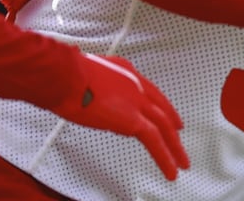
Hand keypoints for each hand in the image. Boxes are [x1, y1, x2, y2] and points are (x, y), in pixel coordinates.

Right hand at [49, 53, 188, 179]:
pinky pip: (155, 142)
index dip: (162, 106)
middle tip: (180, 136)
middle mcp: (135, 85)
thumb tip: (84, 94)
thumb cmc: (61, 76)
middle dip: (172, 125)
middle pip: (161, 109)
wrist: (63, 77)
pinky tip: (170, 171)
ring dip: (174, 148)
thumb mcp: (81, 76)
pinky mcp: (131, 120)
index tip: (170, 117)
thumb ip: (89, 86)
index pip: (150, 92)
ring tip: (182, 164)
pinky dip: (164, 158)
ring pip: (163, 128)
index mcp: (125, 73)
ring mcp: (135, 102)